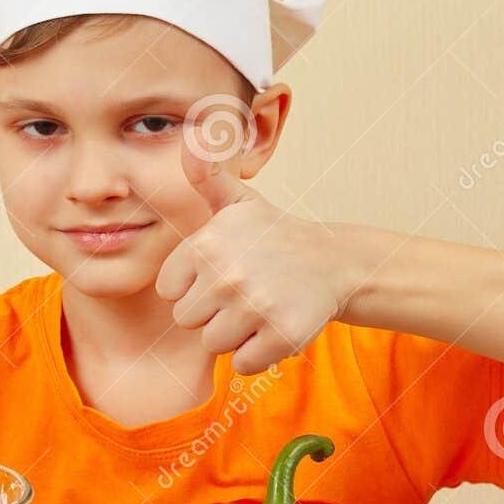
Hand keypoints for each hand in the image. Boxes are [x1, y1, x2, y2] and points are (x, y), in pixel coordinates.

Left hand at [155, 126, 354, 375]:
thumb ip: (206, 176)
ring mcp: (254, 308)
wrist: (334, 262)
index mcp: (205, 245)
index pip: (170, 292)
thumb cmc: (274, 235)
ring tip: (259, 306)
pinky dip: (259, 353)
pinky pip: (244, 364)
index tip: (221, 272)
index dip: (193, 287)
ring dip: (235, 333)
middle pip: (189, 321)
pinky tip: (274, 325)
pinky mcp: (281, 337)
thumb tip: (194, 139)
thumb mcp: (238, 203)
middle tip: (244, 290)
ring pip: (214, 344)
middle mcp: (227, 275)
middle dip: (212, 312)